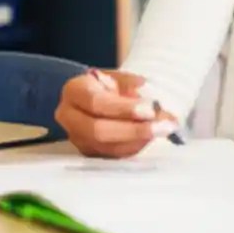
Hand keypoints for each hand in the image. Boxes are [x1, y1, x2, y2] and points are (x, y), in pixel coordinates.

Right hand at [54, 70, 176, 157]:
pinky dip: (136, 147)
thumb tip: (152, 99)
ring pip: (107, 147)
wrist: (95, 96)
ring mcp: (77, 138)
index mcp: (75, 91)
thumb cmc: (108, 85)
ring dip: (139, 140)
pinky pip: (113, 155)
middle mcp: (69, 117)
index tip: (150, 109)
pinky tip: (152, 137)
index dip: (124, 109)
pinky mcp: (88, 152)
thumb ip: (134, 87)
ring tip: (164, 129)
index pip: (96, 102)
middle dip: (134, 130)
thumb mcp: (119, 77)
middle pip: (98, 131)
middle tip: (164, 126)